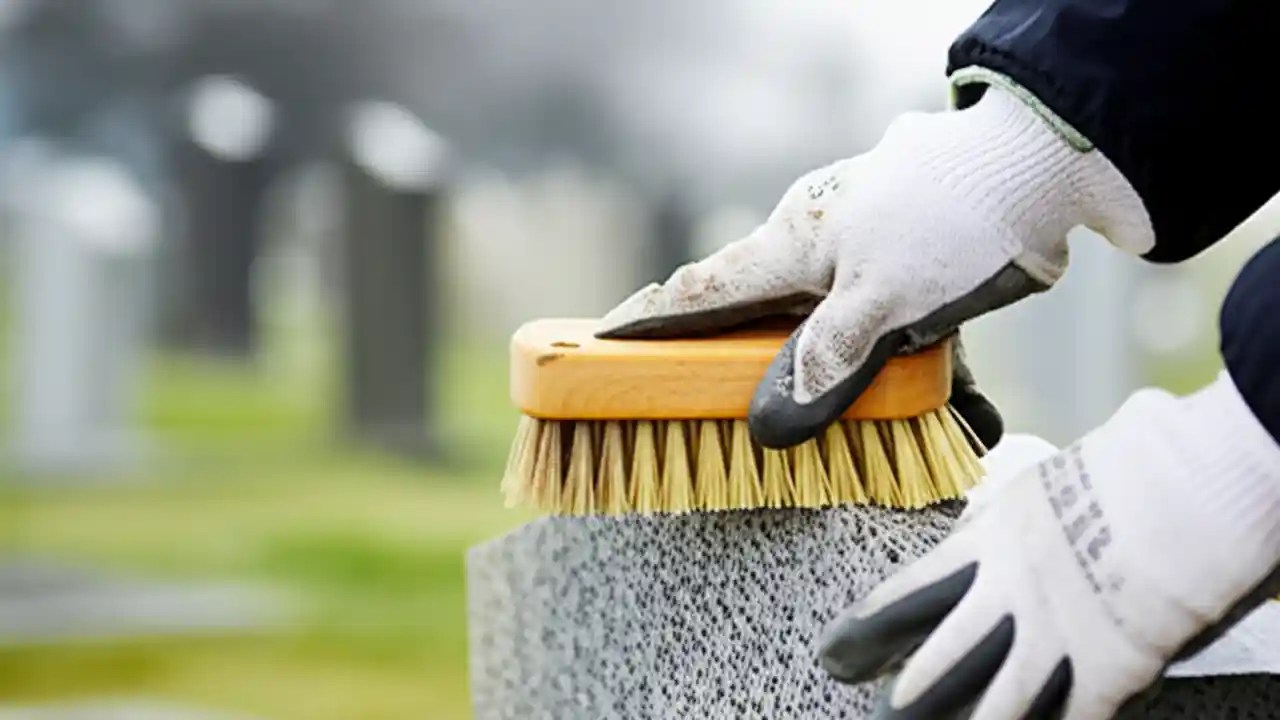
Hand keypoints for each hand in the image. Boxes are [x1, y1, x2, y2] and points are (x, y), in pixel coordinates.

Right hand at [596, 85, 1150, 448]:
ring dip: (833, 376)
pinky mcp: (905, 272)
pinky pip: (883, 330)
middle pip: (753, 315)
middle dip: (730, 361)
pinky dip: (900, 371)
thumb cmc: (953, 220)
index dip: (649, 323)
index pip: (700, 292)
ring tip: (855, 427)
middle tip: (702, 404)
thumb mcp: (886, 298)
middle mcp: (815, 250)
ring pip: (823, 327)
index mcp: (791, 246)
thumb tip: (773, 422)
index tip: (599, 344)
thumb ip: (828, 359)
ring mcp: (858, 257)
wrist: (1040, 168)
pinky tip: (945, 410)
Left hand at [817, 371, 1279, 718]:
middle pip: (943, 650)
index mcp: (993, 539)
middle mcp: (1011, 592)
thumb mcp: (1054, 474)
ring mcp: (1055, 633)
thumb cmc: (1129, 460)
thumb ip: (1028, 502)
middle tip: (872, 702)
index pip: (914, 587)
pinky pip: (1073, 714)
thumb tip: (1031, 496)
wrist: (1183, 487)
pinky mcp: (1107, 667)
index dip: (876, 618)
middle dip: (906, 682)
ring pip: (997, 697)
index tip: (845, 638)